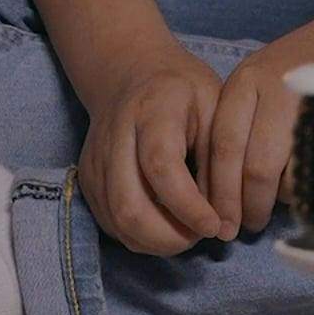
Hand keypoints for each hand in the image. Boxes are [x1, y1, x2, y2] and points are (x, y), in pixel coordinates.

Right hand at [75, 49, 240, 256]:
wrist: (131, 73)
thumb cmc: (184, 91)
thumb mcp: (216, 107)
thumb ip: (221, 162)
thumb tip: (226, 222)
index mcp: (153, 110)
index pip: (161, 166)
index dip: (188, 206)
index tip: (216, 226)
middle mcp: (114, 136)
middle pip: (128, 204)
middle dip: (169, 236)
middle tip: (202, 234)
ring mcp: (95, 161)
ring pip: (116, 221)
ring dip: (155, 242)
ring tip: (188, 233)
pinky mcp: (87, 180)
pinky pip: (109, 224)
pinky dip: (139, 238)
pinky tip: (165, 228)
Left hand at [199, 41, 307, 237]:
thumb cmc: (308, 66)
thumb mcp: (265, 80)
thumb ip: (246, 123)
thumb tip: (228, 188)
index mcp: (247, 81)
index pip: (222, 145)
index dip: (218, 188)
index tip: (216, 215)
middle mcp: (274, 88)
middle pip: (251, 165)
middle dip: (243, 205)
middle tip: (242, 228)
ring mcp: (310, 102)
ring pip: (281, 172)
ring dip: (272, 202)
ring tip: (268, 215)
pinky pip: (313, 169)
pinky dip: (302, 190)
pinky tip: (299, 194)